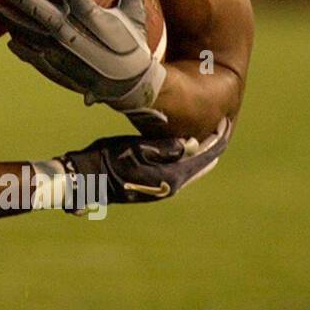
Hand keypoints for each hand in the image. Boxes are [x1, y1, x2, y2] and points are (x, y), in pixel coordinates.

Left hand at [0, 0, 165, 118]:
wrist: (130, 86)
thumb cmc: (133, 46)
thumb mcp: (135, 13)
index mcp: (91, 16)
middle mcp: (70, 32)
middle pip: (36, 9)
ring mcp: (59, 52)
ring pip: (27, 32)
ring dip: (11, 19)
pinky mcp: (55, 68)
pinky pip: (30, 54)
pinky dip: (19, 45)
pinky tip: (11, 37)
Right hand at [58, 116, 233, 208]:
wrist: (84, 180)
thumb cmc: (107, 160)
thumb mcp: (136, 149)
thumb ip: (165, 147)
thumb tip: (192, 143)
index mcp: (171, 178)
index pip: (204, 157)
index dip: (216, 138)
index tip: (225, 120)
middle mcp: (171, 186)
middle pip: (202, 164)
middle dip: (212, 144)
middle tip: (221, 124)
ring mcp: (162, 189)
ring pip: (192, 168)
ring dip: (200, 151)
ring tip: (207, 132)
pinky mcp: (153, 187)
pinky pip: (179, 170)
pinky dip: (187, 157)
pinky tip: (184, 146)